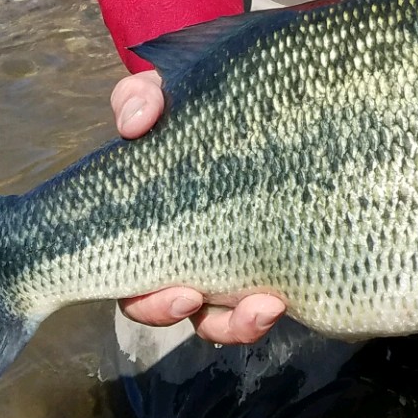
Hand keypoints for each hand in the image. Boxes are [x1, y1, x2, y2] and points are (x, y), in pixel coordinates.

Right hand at [110, 69, 286, 345]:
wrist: (271, 99)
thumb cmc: (207, 102)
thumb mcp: (168, 93)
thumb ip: (142, 97)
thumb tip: (133, 124)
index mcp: (155, 221)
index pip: (133, 273)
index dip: (143, 294)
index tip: (174, 289)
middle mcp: (187, 251)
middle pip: (163, 305)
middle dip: (171, 312)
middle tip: (191, 298)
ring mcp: (231, 260)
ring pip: (217, 319)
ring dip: (233, 324)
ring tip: (263, 307)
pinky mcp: (273, 261)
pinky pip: (260, 304)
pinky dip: (264, 312)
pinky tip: (285, 298)